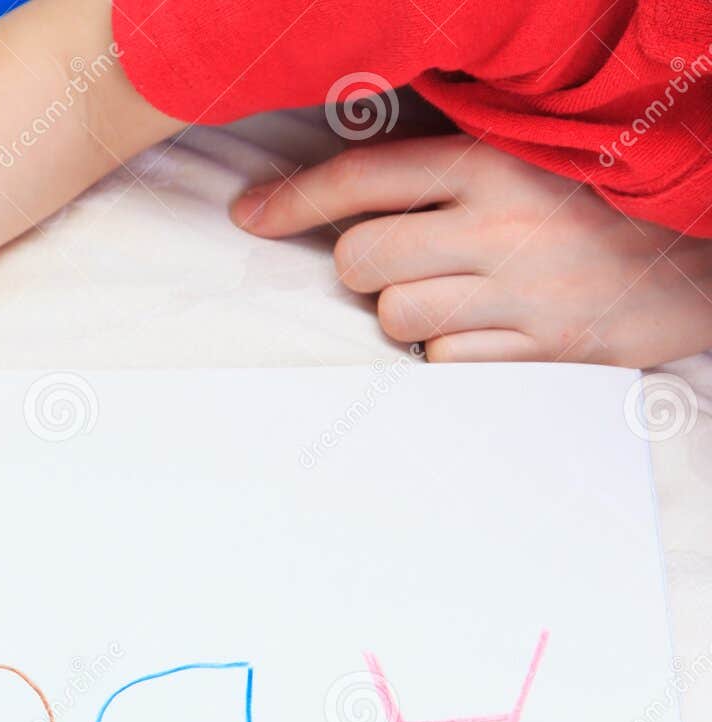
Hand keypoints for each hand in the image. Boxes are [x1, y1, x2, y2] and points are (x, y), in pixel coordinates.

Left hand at [230, 134, 711, 366]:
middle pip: (359, 260)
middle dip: (358, 269)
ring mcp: (525, 293)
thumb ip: (445, 171)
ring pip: (395, 318)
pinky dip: (450, 354)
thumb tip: (341, 191)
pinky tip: (489, 329)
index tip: (249, 213)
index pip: (364, 177)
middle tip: (395, 264)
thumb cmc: (598, 202)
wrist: (705, 254)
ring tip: (455, 295)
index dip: (293, 198)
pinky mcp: (546, 352)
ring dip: (404, 314)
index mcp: (496, 164)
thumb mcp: (528, 161)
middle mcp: (504, 226)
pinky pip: (446, 366)